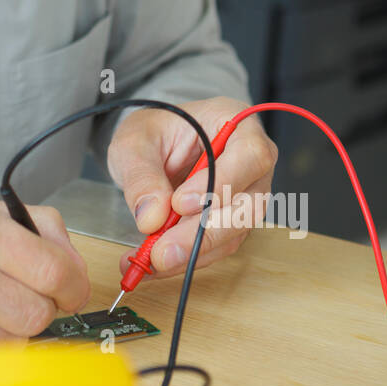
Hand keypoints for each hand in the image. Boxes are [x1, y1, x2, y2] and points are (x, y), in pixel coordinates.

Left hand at [106, 96, 277, 278]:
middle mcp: (252, 160)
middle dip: (205, 232)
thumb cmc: (152, 133)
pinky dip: (186, 258)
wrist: (152, 147)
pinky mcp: (233, 221)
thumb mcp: (134, 143)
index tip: (181, 204)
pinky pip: (218, 246)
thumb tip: (151, 218)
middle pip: (249, 203)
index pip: (250, 154)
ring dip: (194, 251)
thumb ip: (142, 175)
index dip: (222, 183)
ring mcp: (247, 193)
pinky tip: (154, 263)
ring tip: (151, 261)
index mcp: (236, 122)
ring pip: (236, 232)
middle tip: (163, 250)